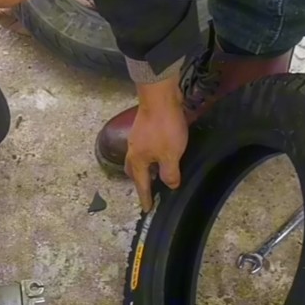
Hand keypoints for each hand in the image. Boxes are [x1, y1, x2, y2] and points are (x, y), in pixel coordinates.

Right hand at [125, 76, 188, 211]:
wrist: (159, 96)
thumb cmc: (164, 128)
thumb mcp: (171, 155)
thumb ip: (170, 173)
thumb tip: (170, 185)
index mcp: (137, 161)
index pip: (141, 185)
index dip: (146, 197)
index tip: (147, 209)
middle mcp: (133, 151)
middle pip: (134, 171)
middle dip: (141, 181)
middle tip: (149, 189)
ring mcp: (137, 138)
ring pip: (139, 159)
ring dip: (146, 167)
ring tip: (157, 171)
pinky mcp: (144, 127)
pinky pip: (145, 148)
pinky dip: (150, 155)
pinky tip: (160, 152)